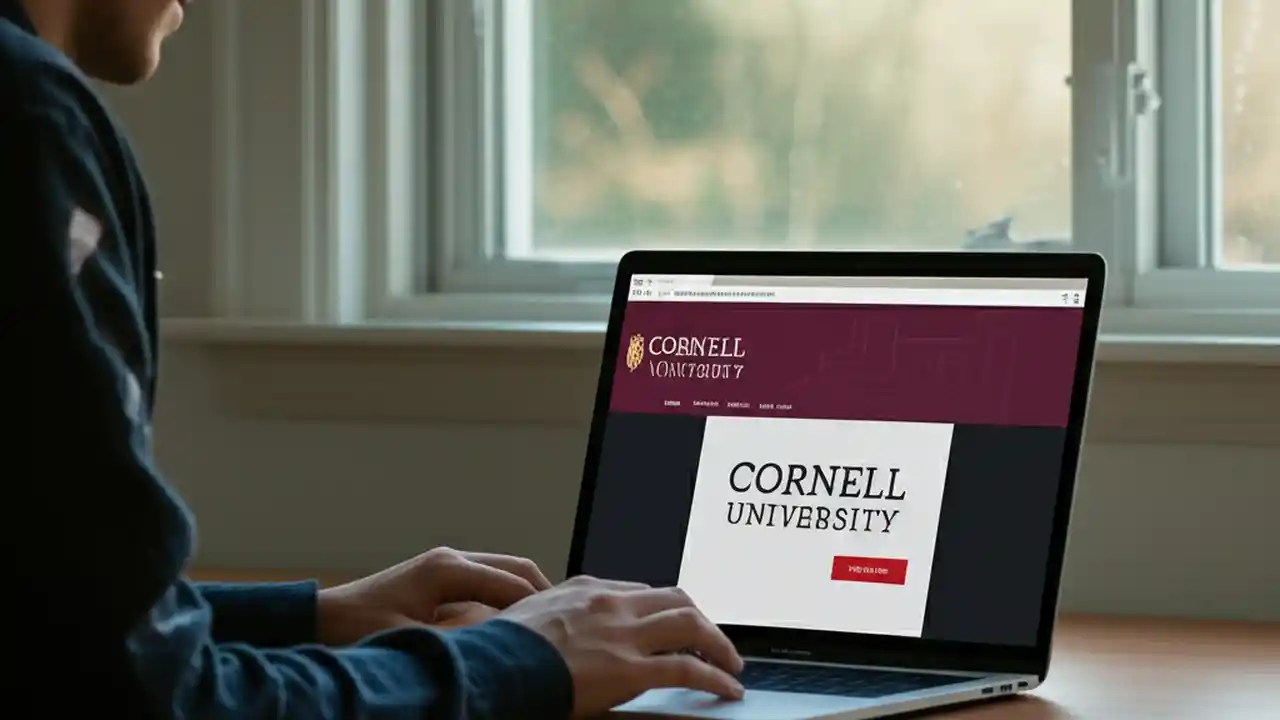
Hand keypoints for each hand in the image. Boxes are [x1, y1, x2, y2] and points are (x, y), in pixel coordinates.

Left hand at [317, 547, 551, 644]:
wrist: (321, 620)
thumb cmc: (359, 631)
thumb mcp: (415, 640)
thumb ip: (464, 636)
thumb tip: (506, 639)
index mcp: (448, 568)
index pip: (513, 585)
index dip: (542, 609)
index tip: (568, 630)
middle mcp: (452, 558)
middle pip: (517, 568)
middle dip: (547, 592)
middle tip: (571, 622)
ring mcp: (447, 564)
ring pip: (506, 571)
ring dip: (530, 594)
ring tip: (553, 623)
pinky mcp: (441, 576)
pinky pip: (490, 580)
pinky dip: (511, 596)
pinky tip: (520, 623)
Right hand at [500, 576, 744, 716]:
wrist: (488, 669)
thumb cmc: (497, 652)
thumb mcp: (526, 618)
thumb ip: (554, 619)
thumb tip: (557, 632)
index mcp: (585, 590)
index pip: (639, 592)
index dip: (662, 609)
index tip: (672, 623)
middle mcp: (610, 603)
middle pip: (675, 598)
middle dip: (700, 619)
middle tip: (712, 640)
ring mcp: (623, 634)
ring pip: (692, 624)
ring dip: (719, 644)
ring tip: (730, 664)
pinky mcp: (631, 670)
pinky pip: (689, 669)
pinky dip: (716, 677)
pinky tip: (728, 689)